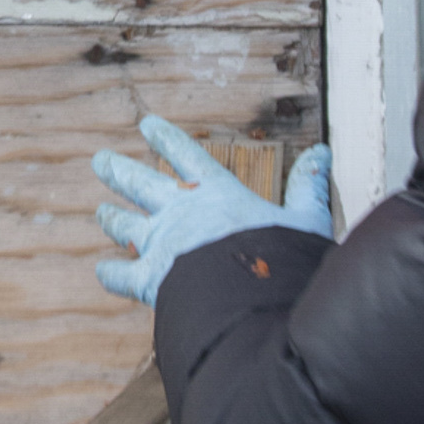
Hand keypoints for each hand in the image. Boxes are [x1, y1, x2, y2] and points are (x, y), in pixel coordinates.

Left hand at [93, 116, 333, 306]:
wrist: (251, 300)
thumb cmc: (282, 258)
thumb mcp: (306, 219)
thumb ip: (309, 187)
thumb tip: (323, 152)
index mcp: (215, 191)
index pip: (186, 154)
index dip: (165, 136)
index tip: (145, 124)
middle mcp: (180, 212)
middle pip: (140, 183)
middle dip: (118, 170)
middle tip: (100, 160)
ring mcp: (160, 244)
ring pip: (124, 224)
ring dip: (112, 218)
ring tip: (101, 212)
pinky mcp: (149, 279)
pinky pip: (120, 274)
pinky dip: (111, 272)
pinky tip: (104, 271)